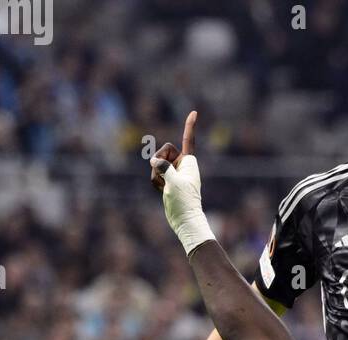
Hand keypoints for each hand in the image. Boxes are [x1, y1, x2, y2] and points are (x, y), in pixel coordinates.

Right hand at [151, 111, 212, 251]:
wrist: (184, 220)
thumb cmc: (184, 202)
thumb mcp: (174, 183)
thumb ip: (163, 168)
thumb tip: (153, 160)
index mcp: (189, 162)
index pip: (188, 140)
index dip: (189, 126)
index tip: (194, 112)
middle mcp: (182, 164)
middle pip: (162, 151)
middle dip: (158, 162)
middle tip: (166, 177)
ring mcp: (174, 172)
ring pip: (155, 164)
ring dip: (156, 176)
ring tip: (166, 189)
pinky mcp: (167, 180)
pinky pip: (154, 174)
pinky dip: (155, 182)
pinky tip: (164, 192)